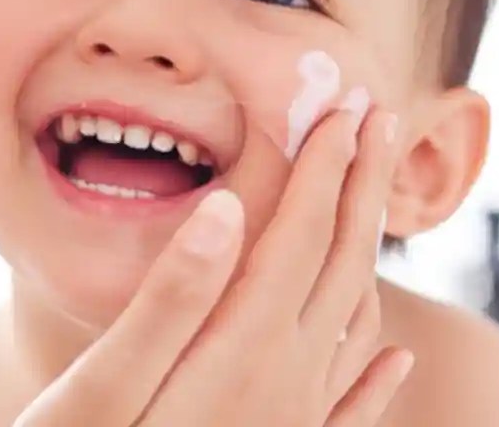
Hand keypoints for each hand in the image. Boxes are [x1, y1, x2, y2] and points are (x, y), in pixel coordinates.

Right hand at [17, 103, 411, 425]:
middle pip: (341, 263)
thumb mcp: (105, 388)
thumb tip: (226, 210)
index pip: (298, 235)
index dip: (322, 166)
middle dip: (362, 185)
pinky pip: (352, 402)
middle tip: (381, 115)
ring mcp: (294, 424)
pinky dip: (377, 366)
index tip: (342, 103)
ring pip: (355, 318)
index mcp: (241, 352)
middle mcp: (284, 383)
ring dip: (369, 247)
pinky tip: (393, 354)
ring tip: (380, 196)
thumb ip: (172, 298)